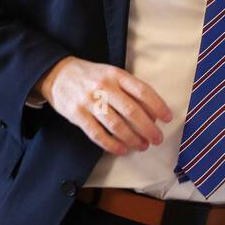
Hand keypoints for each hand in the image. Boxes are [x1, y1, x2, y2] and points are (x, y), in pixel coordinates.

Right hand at [39, 56, 171, 155]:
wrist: (57, 74)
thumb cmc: (91, 76)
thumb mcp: (111, 74)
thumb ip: (129, 89)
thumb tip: (152, 112)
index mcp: (116, 74)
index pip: (142, 91)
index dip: (157, 106)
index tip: (167, 118)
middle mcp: (104, 87)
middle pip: (131, 110)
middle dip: (148, 128)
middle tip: (157, 138)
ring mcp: (89, 101)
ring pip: (116, 125)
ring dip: (132, 138)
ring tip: (142, 146)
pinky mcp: (77, 115)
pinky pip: (97, 134)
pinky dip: (112, 144)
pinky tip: (122, 150)